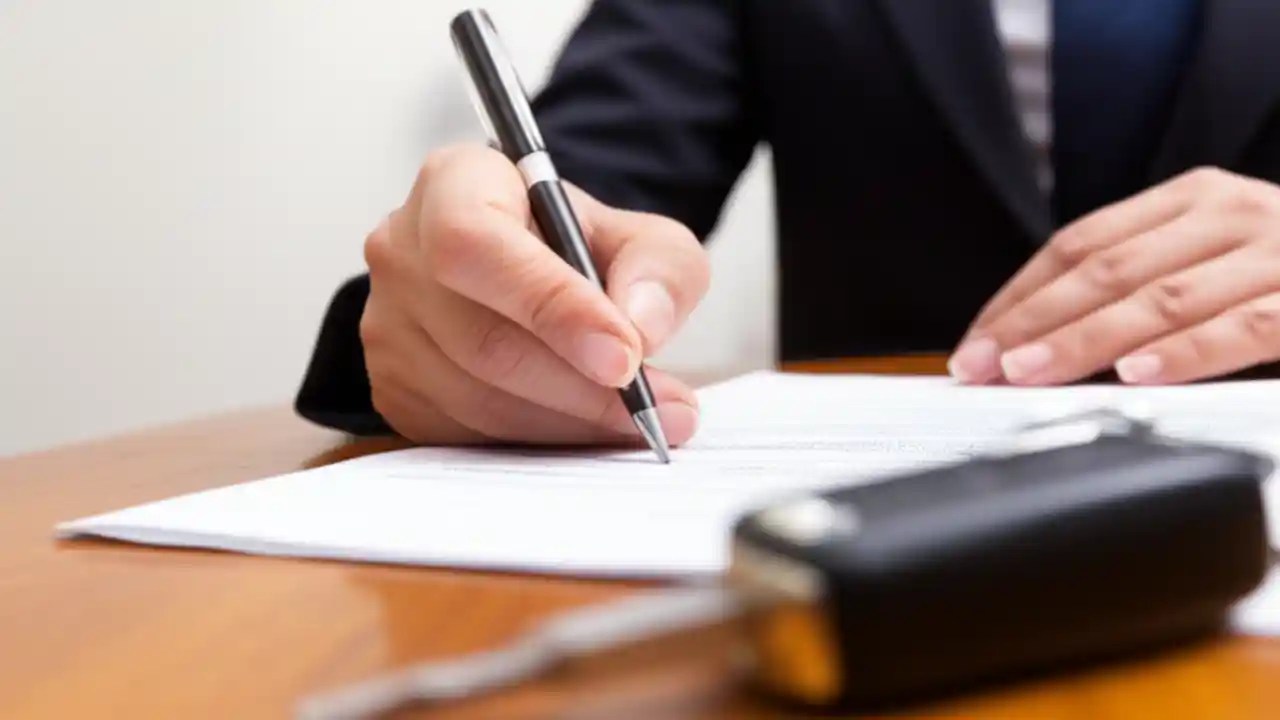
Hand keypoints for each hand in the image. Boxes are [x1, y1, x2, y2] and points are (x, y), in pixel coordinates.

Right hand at [361, 144, 708, 444]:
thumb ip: (659, 268)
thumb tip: (642, 325)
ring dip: (568, 423)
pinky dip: (538, 441)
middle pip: (482, 339)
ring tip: (639, 422)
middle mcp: (402, 250)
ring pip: (477, 398)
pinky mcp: (393, 388)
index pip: (474, 243)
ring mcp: (387, 325)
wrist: (527, 277)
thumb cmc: (576, 248)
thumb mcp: (640, 236)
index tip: (624, 356)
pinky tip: (584, 427)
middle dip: (581, 386)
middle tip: (657, 410)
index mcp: (454, 184)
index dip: (550, 305)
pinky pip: (466, 434)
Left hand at [951, 167, 1279, 385]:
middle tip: (983, 365)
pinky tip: (1139, 374)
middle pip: (1105, 270)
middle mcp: (1230, 213)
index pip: (1079, 244)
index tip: (975, 342)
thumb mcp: (1210, 257)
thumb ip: (1142, 282)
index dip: (1019, 295)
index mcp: (1193, 199)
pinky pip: (1242, 325)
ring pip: (1161, 297)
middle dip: (1033, 322)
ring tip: (1032, 372)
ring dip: (1086, 340)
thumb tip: (1040, 340)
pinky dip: (1186, 352)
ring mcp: (1276, 252)